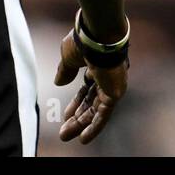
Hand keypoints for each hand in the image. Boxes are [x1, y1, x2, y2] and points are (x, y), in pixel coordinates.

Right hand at [54, 29, 127, 143]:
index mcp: (96, 66)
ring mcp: (112, 85)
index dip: (76, 103)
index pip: (87, 89)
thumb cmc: (84, 41)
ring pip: (96, 111)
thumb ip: (65, 70)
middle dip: (77, 117)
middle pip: (91, 102)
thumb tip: (58, 82)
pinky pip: (104, 114)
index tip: (65, 114)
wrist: (97, 36)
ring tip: (66, 135)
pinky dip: (94, 127)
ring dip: (81, 124)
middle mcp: (106, 77)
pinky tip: (83, 138)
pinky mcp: (115, 93)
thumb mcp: (68, 57)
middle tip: (64, 130)